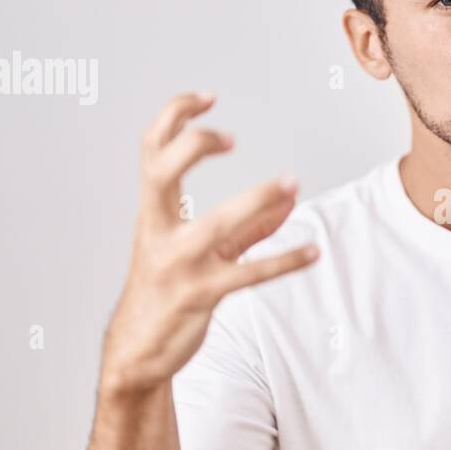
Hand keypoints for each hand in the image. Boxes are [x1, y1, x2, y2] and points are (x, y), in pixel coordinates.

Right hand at [99, 92, 317, 398]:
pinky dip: (284, 261)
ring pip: (216, 224)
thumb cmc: (166, 290)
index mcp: (152, 213)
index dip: (174, 117)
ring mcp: (178, 265)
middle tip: (232, 138)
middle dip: (194, 146)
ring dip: (257, 200)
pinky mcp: (200, 295)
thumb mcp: (198, 249)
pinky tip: (313, 252)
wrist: (137, 351)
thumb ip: (247, 225)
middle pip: (162, 173)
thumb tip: (288, 197)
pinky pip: (248, 274)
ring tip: (291, 184)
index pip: (151, 150)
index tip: (207, 97)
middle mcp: (158, 232)